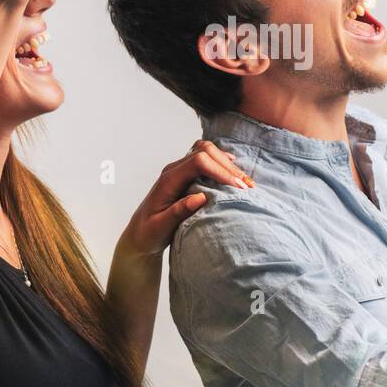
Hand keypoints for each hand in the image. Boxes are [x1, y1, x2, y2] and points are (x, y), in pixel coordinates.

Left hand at [116, 139, 251, 257]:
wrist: (139, 235)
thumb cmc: (148, 233)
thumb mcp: (161, 227)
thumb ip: (178, 212)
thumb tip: (200, 198)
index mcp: (168, 180)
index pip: (198, 162)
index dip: (220, 171)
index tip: (237, 187)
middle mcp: (174, 170)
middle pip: (205, 151)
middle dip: (228, 166)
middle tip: (247, 186)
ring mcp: (180, 170)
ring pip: (207, 152)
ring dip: (227, 164)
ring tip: (245, 182)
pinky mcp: (186, 175)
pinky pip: (207, 160)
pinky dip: (222, 165)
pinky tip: (235, 174)